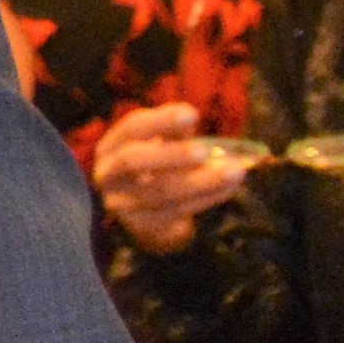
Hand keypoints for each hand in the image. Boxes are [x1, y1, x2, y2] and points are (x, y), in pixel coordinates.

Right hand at [91, 102, 249, 254]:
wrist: (147, 211)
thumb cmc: (158, 165)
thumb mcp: (161, 142)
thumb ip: (171, 129)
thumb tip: (188, 116)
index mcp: (111, 147)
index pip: (131, 129)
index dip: (160, 121)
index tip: (193, 115)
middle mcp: (108, 175)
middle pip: (133, 161)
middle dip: (171, 154)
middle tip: (204, 151)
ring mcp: (121, 204)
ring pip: (161, 192)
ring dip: (202, 181)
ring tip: (235, 171)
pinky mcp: (143, 226)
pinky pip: (177, 212)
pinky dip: (207, 198)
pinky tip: (229, 188)